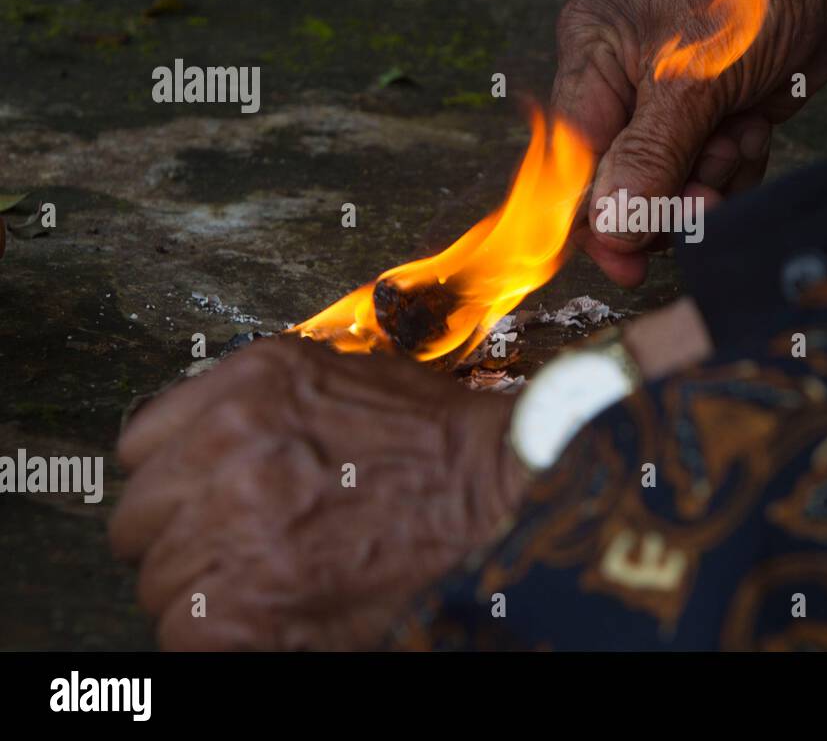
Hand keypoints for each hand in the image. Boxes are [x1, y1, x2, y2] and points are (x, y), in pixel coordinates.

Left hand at [110, 336, 528, 649]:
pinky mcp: (251, 600)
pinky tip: (270, 617)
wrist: (498, 490)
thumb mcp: (340, 377)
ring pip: (159, 582)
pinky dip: (219, 637)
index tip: (200, 498)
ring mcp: (235, 523)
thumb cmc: (436, 439)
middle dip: (183, 536)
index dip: (175, 479)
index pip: (142, 444)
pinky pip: (185, 636)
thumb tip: (206, 444)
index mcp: (249, 384)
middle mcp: (229, 444)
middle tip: (240, 547)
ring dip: (204, 590)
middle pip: (140, 516)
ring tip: (271, 582)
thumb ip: (261, 399)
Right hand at [553, 0, 826, 286]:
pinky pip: (717, 172)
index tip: (627, 267)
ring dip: (715, 176)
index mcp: (593, 54)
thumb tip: (610, 229)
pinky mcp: (723, 110)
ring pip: (677, 183)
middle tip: (710, 193)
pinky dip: (740, 167)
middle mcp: (627, 77)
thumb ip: (647, 158)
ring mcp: (678, 97)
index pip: (573, 160)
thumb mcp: (692, 78)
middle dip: (673, 194)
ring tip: (740, 130)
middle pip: (627, 181)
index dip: (597, 218)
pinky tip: (756, 126)